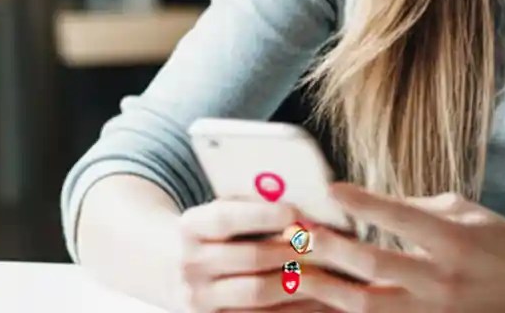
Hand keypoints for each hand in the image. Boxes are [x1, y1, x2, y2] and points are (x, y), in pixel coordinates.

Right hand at [177, 197, 343, 311]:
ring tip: (332, 271)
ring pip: (258, 293)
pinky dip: (295, 309)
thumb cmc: (215, 232)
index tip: (296, 211)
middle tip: (328, 243)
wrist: (172, 269)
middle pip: (249, 258)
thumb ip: (251, 203)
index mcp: (189, 227)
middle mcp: (189, 265)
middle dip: (293, 250)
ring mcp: (199, 299)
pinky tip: (320, 299)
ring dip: (300, 281)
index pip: (225, 218)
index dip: (262, 214)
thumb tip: (302, 202)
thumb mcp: (220, 211)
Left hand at [294, 182, 504, 312]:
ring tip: (297, 275)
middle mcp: (443, 281)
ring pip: (368, 306)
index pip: (400, 217)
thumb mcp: (464, 212)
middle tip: (299, 234)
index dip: (362, 202)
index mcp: (454, 241)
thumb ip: (415, 207)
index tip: (330, 189)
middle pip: (375, 267)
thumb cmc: (499, 243)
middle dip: (331, 251)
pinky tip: (321, 304)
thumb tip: (364, 202)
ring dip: (327, 291)